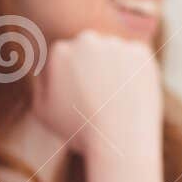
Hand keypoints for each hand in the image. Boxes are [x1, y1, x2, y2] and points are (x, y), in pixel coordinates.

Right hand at [30, 31, 161, 161]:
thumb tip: (44, 66)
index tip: (82, 99)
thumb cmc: (79, 132)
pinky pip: (137, 58)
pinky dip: (137, 73)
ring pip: (115, 52)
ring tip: (117, 98)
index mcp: (60, 51)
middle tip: (102, 97)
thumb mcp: (44, 113)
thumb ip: (40, 84)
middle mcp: (86, 40)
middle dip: (95, 68)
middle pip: (91, 49)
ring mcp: (115, 43)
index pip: (68, 56)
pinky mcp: (141, 51)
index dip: (74, 80)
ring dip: (116, 68)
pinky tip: (132, 94)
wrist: (119, 142)